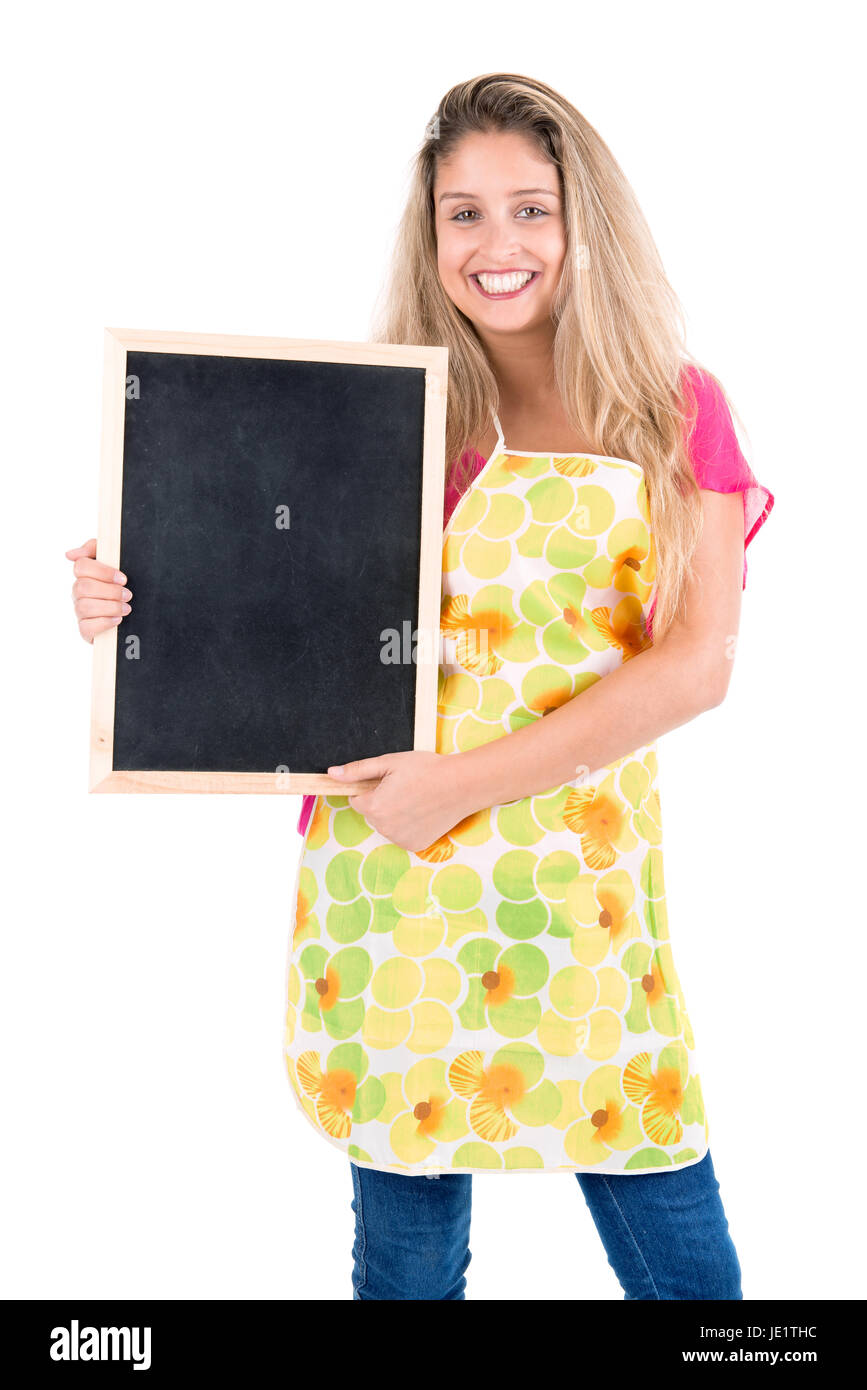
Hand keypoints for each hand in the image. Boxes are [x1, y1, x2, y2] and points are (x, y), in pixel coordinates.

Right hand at [66, 538, 131, 642]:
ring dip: (110, 607)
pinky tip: (118, 620)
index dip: (102, 572)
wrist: (137, 615)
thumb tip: (70, 554)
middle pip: (83, 587)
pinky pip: (86, 627)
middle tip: (128, 595)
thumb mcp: (115, 561)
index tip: (122, 578)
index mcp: (85, 575)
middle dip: (109, 591)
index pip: (81, 566)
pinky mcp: (85, 630)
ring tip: (127, 608)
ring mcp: (80, 612)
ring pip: (85, 606)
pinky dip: (104, 623)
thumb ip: (95, 549)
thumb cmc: (122, 585)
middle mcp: (78, 592)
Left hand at [328, 750, 468, 852]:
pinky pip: (401, 835)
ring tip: (416, 799)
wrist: (462, 785)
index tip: (391, 782)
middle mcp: (384, 828)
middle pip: (371, 814)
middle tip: (406, 788)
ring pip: (386, 825)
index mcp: (374, 807)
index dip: (371, 789)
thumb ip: (357, 770)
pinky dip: (408, 826)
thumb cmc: (427, 769)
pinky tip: (422, 813)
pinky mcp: (414, 846)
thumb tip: (331, 773)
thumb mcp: (390, 762)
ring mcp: (399, 839)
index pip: (357, 801)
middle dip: (382, 802)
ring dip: (394, 815)